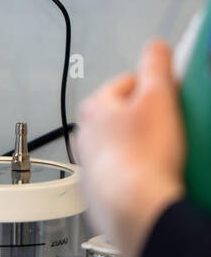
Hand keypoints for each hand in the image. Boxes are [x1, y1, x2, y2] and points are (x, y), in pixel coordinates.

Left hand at [75, 39, 184, 256]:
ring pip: (121, 147)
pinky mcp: (100, 195)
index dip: (154, 86)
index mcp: (94, 109)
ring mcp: (91, 168)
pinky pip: (123, 175)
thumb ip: (156, 66)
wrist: (137, 210)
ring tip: (166, 154)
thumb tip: (155, 47)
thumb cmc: (144, 156)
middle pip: (122, 117)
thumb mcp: (158, 98)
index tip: (171, 94)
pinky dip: (138, 174)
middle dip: (147, 119)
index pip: (127, 83)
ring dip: (142, 148)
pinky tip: (156, 178)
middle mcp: (84, 138)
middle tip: (172, 125)